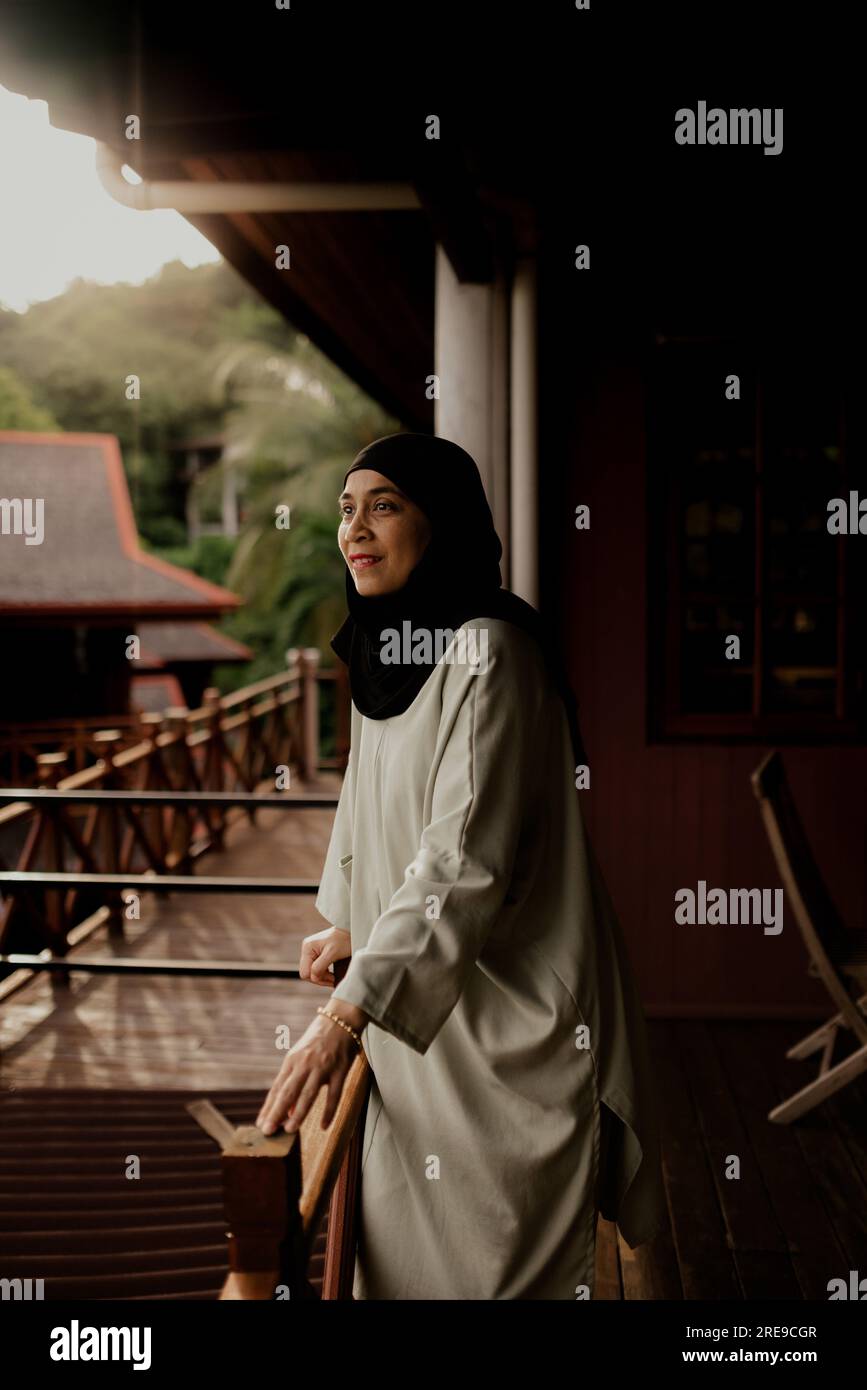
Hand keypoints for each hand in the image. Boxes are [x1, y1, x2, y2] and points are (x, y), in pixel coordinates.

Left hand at [256, 1012, 358, 1134]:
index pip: (277, 1088)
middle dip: (276, 1112)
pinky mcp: (340, 1070)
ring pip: (308, 1094)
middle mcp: (304, 1064)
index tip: (260, 1124)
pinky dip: (329, 1111)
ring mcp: (322, 1067)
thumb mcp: (301, 1057)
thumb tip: (289, 1110)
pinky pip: (334, 1094)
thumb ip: (294, 1082)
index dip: (269, 1107)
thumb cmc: (317, 1041)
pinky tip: (324, 1126)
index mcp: (292, 1060)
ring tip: (289, 1130)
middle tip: (267, 1131)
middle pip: (288, 1092)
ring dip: (298, 1114)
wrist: (340, 1020)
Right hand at [300, 925, 351, 986]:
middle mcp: (307, 949)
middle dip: (320, 978)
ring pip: (312, 972)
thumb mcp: (332, 954)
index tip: (332, 978)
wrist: (352, 931)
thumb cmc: (344, 940)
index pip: (305, 973)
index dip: (318, 978)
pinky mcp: (317, 954)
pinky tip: (331, 973)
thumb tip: (313, 978)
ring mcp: (311, 952)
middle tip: (333, 979)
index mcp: (307, 948)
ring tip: (333, 977)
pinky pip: (316, 968)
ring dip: (322, 977)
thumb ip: (319, 967)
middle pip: (307, 973)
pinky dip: (324, 973)